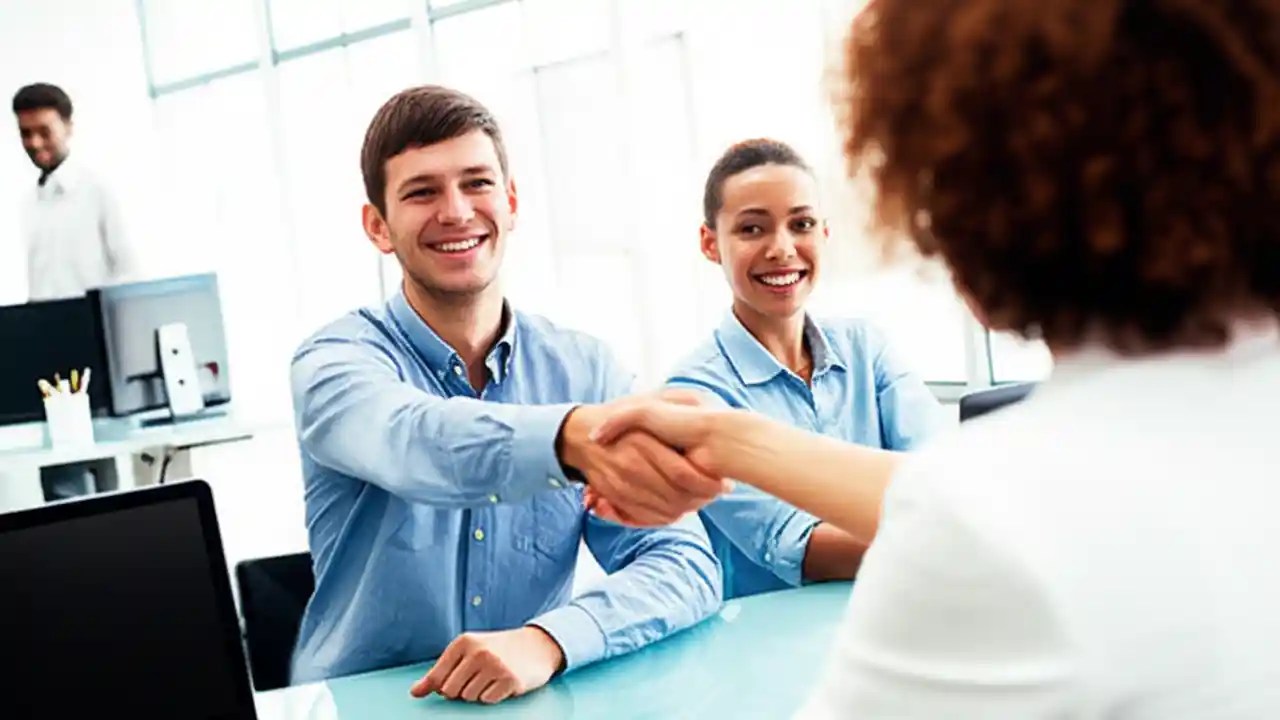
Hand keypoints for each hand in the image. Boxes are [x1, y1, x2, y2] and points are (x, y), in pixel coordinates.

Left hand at [409, 627, 564, 703]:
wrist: (537, 644)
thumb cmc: (498, 649)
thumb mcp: (469, 651)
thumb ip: (441, 671)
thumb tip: (415, 692)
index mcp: (463, 642)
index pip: (437, 678)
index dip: (442, 687)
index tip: (453, 683)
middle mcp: (478, 652)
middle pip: (451, 691)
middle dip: (461, 691)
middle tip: (477, 679)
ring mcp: (495, 665)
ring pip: (469, 697)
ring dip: (478, 693)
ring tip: (491, 678)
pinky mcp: (510, 679)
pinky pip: (488, 700)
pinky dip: (493, 696)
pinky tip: (502, 683)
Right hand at [559, 393, 728, 526]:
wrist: (579, 435)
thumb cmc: (619, 415)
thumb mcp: (647, 402)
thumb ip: (676, 404)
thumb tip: (708, 410)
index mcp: (642, 443)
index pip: (684, 475)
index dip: (708, 483)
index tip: (724, 482)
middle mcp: (631, 469)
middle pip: (678, 498)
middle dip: (704, 499)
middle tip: (719, 492)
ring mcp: (622, 487)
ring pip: (666, 511)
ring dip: (690, 509)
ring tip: (705, 498)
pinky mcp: (616, 500)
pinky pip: (648, 518)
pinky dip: (670, 516)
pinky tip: (682, 505)